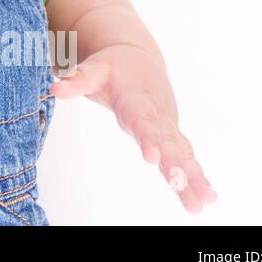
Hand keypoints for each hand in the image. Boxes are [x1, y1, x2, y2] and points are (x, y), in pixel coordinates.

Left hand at [52, 44, 217, 212]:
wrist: (140, 60)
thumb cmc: (114, 67)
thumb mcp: (94, 70)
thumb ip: (77, 80)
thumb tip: (55, 88)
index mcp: (136, 100)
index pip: (142, 121)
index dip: (148, 138)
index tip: (153, 157)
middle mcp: (156, 115)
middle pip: (167, 142)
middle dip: (176, 165)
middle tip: (183, 185)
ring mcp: (167, 127)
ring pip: (182, 153)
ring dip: (193, 177)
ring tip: (204, 201)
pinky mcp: (172, 135)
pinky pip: (187, 157)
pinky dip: (197, 176)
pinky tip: (206, 198)